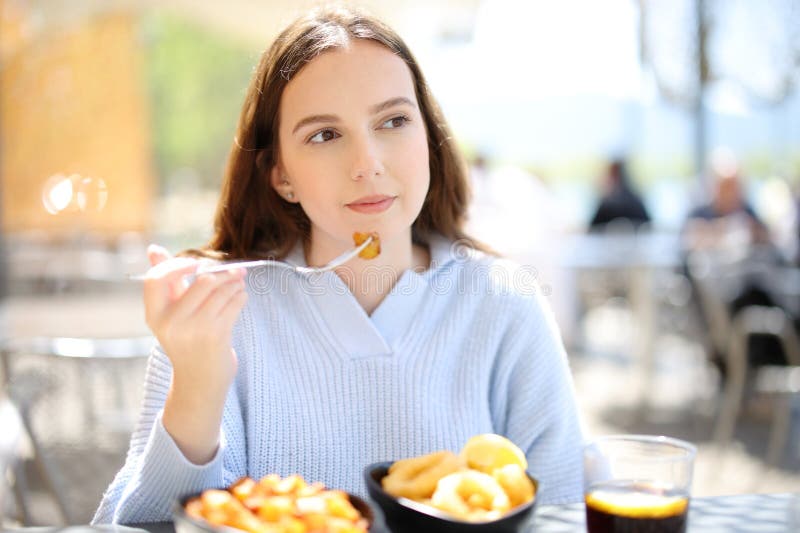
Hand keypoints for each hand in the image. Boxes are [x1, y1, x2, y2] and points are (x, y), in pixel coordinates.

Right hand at [143, 244, 247, 462]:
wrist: (200, 382)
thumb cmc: (186, 340)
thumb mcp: (170, 314)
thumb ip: (165, 282)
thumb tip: (153, 248)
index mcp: (154, 315)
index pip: (156, 279)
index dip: (176, 265)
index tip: (195, 264)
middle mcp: (171, 323)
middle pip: (201, 280)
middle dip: (222, 273)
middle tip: (234, 271)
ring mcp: (194, 330)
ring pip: (221, 289)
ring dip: (235, 282)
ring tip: (239, 282)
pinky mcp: (217, 335)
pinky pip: (234, 302)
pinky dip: (241, 295)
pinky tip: (241, 296)